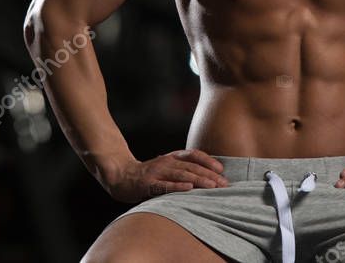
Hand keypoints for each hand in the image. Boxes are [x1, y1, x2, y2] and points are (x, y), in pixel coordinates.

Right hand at [104, 149, 229, 203]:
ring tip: (212, 186)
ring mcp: (157, 172)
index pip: (194, 155)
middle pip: (192, 166)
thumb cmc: (149, 175)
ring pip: (181, 175)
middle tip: (224, 184)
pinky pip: (165, 185)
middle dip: (209, 175)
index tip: (221, 170)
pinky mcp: (148, 184)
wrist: (121, 176)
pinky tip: (188, 189)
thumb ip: (183, 169)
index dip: (208, 161)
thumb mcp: (167, 168)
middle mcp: (166, 162)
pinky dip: (177, 187)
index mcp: (172, 157)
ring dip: (199, 180)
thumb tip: (208, 177)